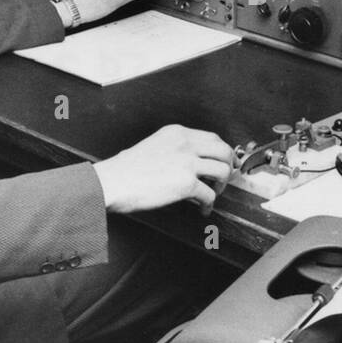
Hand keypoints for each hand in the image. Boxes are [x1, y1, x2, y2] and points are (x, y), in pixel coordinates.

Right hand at [93, 125, 234, 214]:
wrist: (112, 182)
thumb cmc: (125, 169)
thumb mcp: (153, 146)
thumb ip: (175, 150)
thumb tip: (191, 165)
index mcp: (177, 133)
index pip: (212, 137)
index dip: (223, 151)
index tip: (226, 161)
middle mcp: (185, 144)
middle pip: (224, 151)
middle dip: (229, 166)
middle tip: (225, 178)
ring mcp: (187, 162)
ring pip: (222, 171)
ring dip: (221, 186)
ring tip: (213, 194)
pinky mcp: (186, 184)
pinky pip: (209, 195)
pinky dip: (208, 204)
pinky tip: (202, 208)